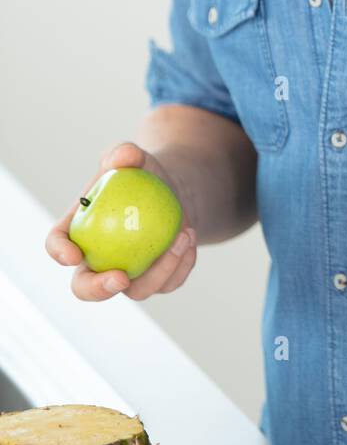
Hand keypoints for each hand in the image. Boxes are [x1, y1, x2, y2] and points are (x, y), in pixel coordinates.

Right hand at [45, 141, 196, 300]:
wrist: (171, 190)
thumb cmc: (142, 174)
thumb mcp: (134, 158)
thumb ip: (124, 154)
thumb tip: (124, 155)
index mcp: (78, 231)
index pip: (58, 243)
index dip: (59, 252)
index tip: (74, 255)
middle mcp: (97, 260)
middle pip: (86, 287)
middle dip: (98, 290)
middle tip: (121, 277)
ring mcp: (127, 274)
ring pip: (137, 291)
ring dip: (161, 270)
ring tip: (182, 236)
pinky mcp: (156, 279)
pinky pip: (168, 283)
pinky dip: (182, 265)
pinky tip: (190, 239)